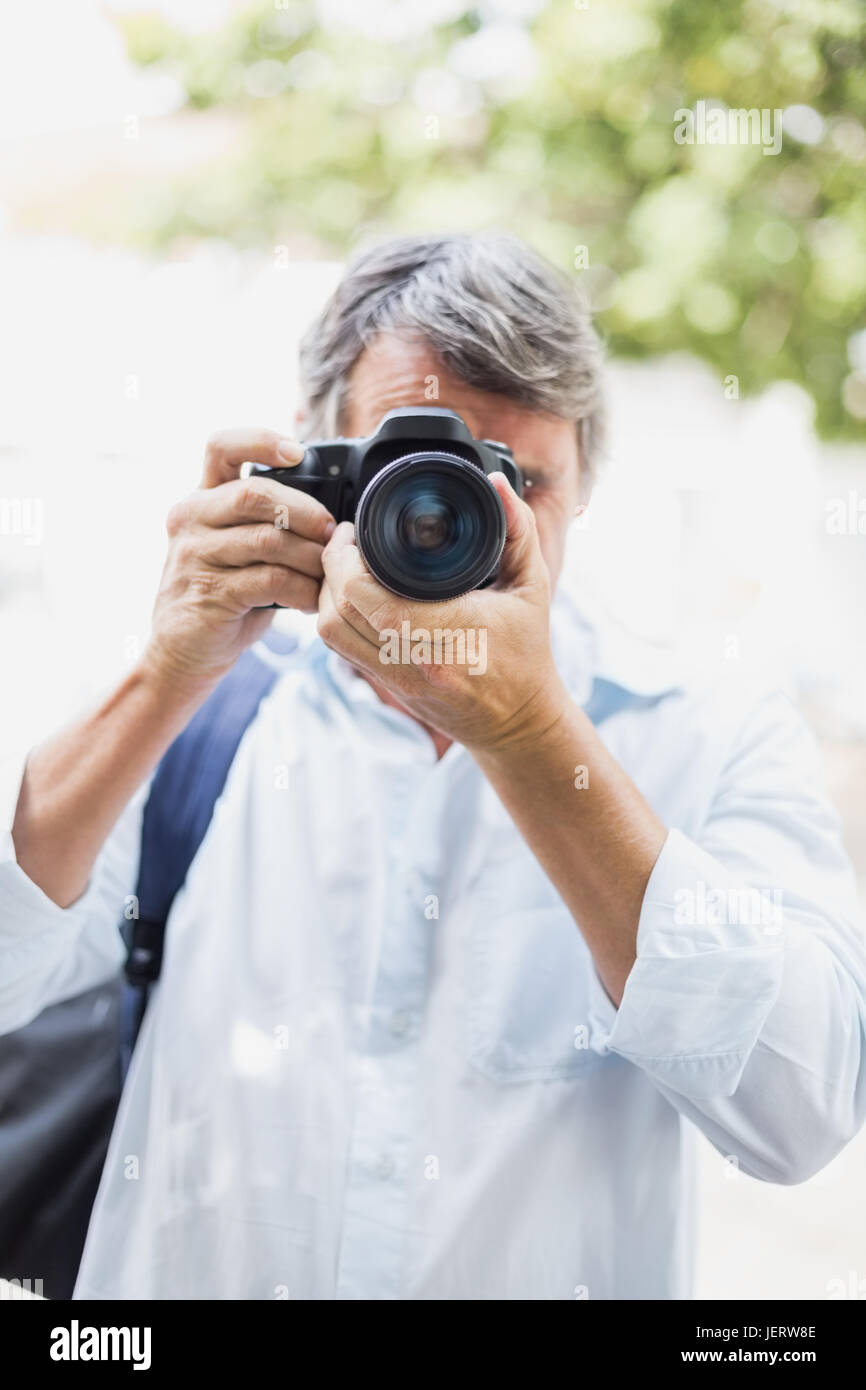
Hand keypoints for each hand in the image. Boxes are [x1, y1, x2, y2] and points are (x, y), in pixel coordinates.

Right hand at [143, 427, 334, 690]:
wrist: (182, 652)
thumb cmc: (223, 596)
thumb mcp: (237, 549)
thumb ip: (266, 524)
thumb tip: (331, 515)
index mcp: (200, 498)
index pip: (221, 447)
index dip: (260, 441)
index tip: (297, 453)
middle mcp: (190, 519)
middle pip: (256, 495)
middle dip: (307, 512)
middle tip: (333, 534)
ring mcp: (195, 556)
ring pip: (268, 540)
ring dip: (311, 557)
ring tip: (328, 574)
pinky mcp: (209, 592)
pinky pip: (270, 580)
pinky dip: (302, 589)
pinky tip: (312, 600)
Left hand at [317, 473, 568, 751]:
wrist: (518, 724)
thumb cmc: (527, 655)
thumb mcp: (532, 587)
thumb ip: (518, 530)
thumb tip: (499, 483)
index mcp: (447, 634)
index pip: (367, 596)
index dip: (345, 558)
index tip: (355, 529)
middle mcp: (414, 661)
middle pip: (339, 609)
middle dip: (331, 566)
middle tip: (345, 539)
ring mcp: (395, 678)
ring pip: (331, 631)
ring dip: (327, 593)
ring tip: (344, 565)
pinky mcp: (386, 688)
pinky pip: (340, 648)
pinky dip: (336, 616)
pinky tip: (350, 595)